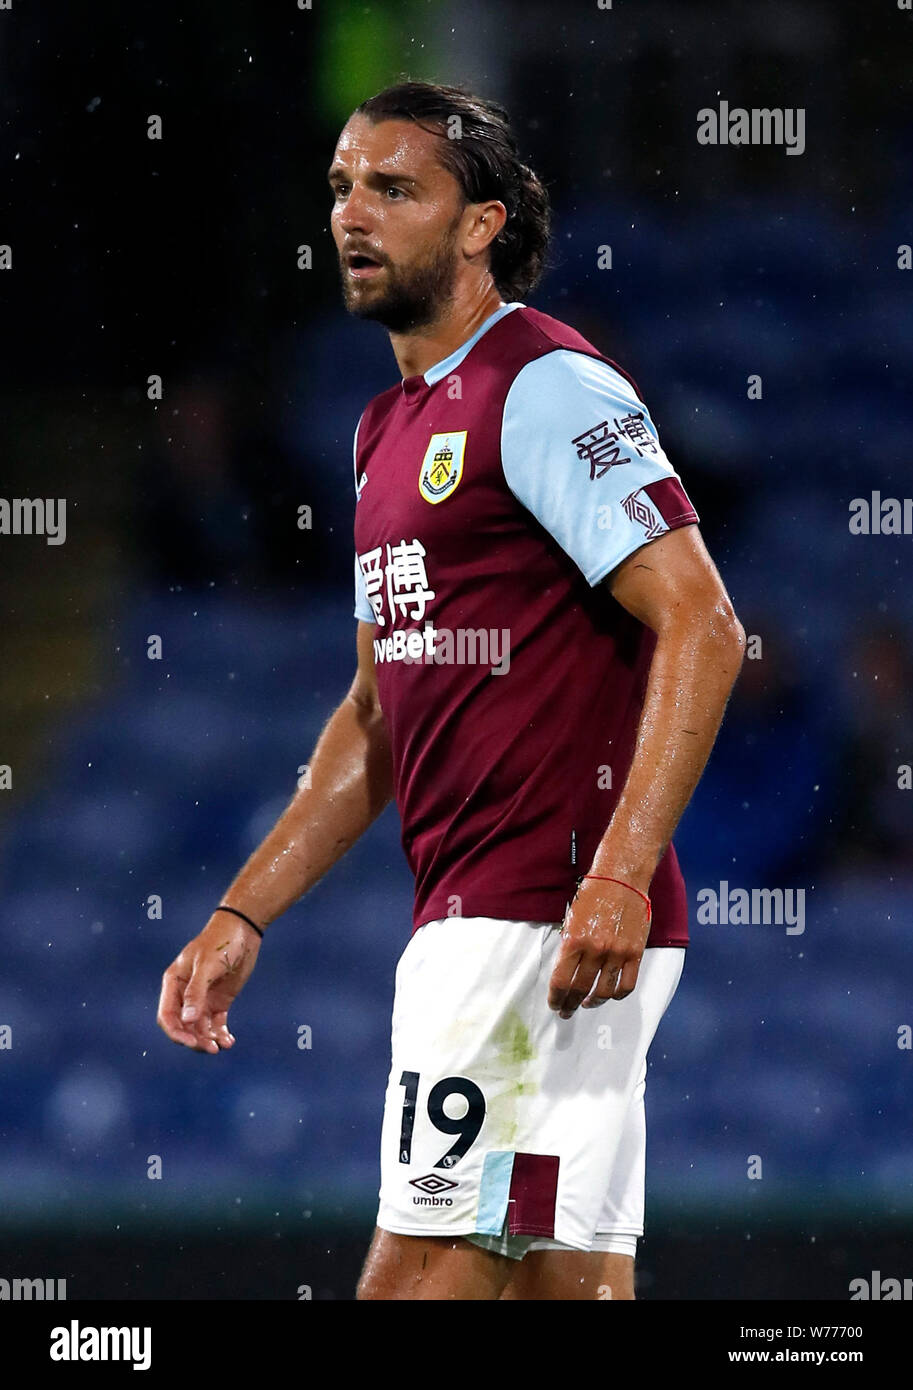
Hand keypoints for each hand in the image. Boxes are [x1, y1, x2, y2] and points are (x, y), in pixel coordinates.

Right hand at [157, 913, 261, 1052]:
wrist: (243, 930)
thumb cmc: (220, 942)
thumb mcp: (207, 966)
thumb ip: (196, 993)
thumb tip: (187, 1021)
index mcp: (174, 983)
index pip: (167, 1016)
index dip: (176, 1033)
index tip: (191, 1043)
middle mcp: (185, 994)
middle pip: (183, 1026)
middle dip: (195, 1040)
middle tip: (212, 1049)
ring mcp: (203, 998)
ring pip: (200, 1028)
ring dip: (209, 1040)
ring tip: (223, 1046)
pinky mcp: (219, 1001)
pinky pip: (216, 1023)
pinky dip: (220, 1034)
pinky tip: (229, 1041)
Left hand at [547, 876, 651, 1017]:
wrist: (621, 879)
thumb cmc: (594, 894)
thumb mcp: (571, 918)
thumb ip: (569, 946)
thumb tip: (564, 970)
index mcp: (574, 941)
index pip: (560, 981)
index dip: (555, 997)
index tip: (554, 1003)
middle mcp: (595, 950)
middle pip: (579, 989)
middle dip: (569, 1004)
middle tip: (566, 1011)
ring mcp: (617, 953)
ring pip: (603, 992)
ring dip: (592, 1002)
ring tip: (586, 1003)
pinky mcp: (635, 954)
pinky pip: (626, 985)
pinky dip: (617, 995)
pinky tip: (609, 995)